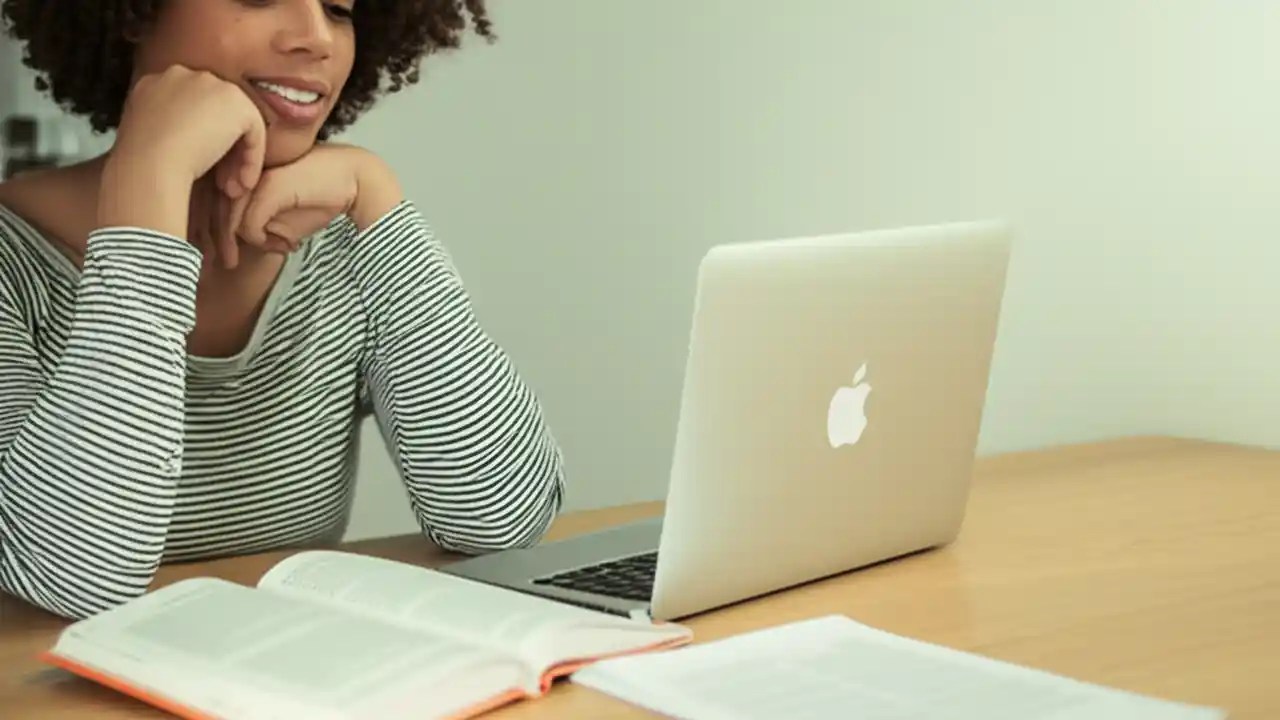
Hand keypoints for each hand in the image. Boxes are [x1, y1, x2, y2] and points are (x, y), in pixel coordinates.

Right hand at [100, 65, 265, 238]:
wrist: (150, 164)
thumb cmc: (142, 164)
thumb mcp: (147, 138)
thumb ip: (167, 129)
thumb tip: (191, 143)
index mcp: (154, 83)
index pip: (188, 109)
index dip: (198, 142)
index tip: (200, 171)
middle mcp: (182, 75)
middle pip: (215, 115)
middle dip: (222, 152)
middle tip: (222, 184)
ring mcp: (210, 84)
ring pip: (235, 124)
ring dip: (236, 160)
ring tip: (232, 189)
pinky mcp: (235, 101)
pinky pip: (254, 131)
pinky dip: (251, 159)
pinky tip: (242, 183)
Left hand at [214, 144, 401, 268]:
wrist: (355, 178)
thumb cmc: (322, 196)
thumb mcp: (285, 213)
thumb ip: (261, 222)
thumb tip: (243, 241)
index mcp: (247, 168)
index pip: (217, 198)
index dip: (215, 226)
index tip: (222, 251)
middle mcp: (247, 167)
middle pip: (217, 206)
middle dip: (218, 238)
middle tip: (226, 262)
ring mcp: (258, 174)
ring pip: (229, 215)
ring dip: (232, 242)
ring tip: (235, 260)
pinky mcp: (270, 186)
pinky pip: (250, 221)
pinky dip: (257, 238)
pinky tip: (278, 244)